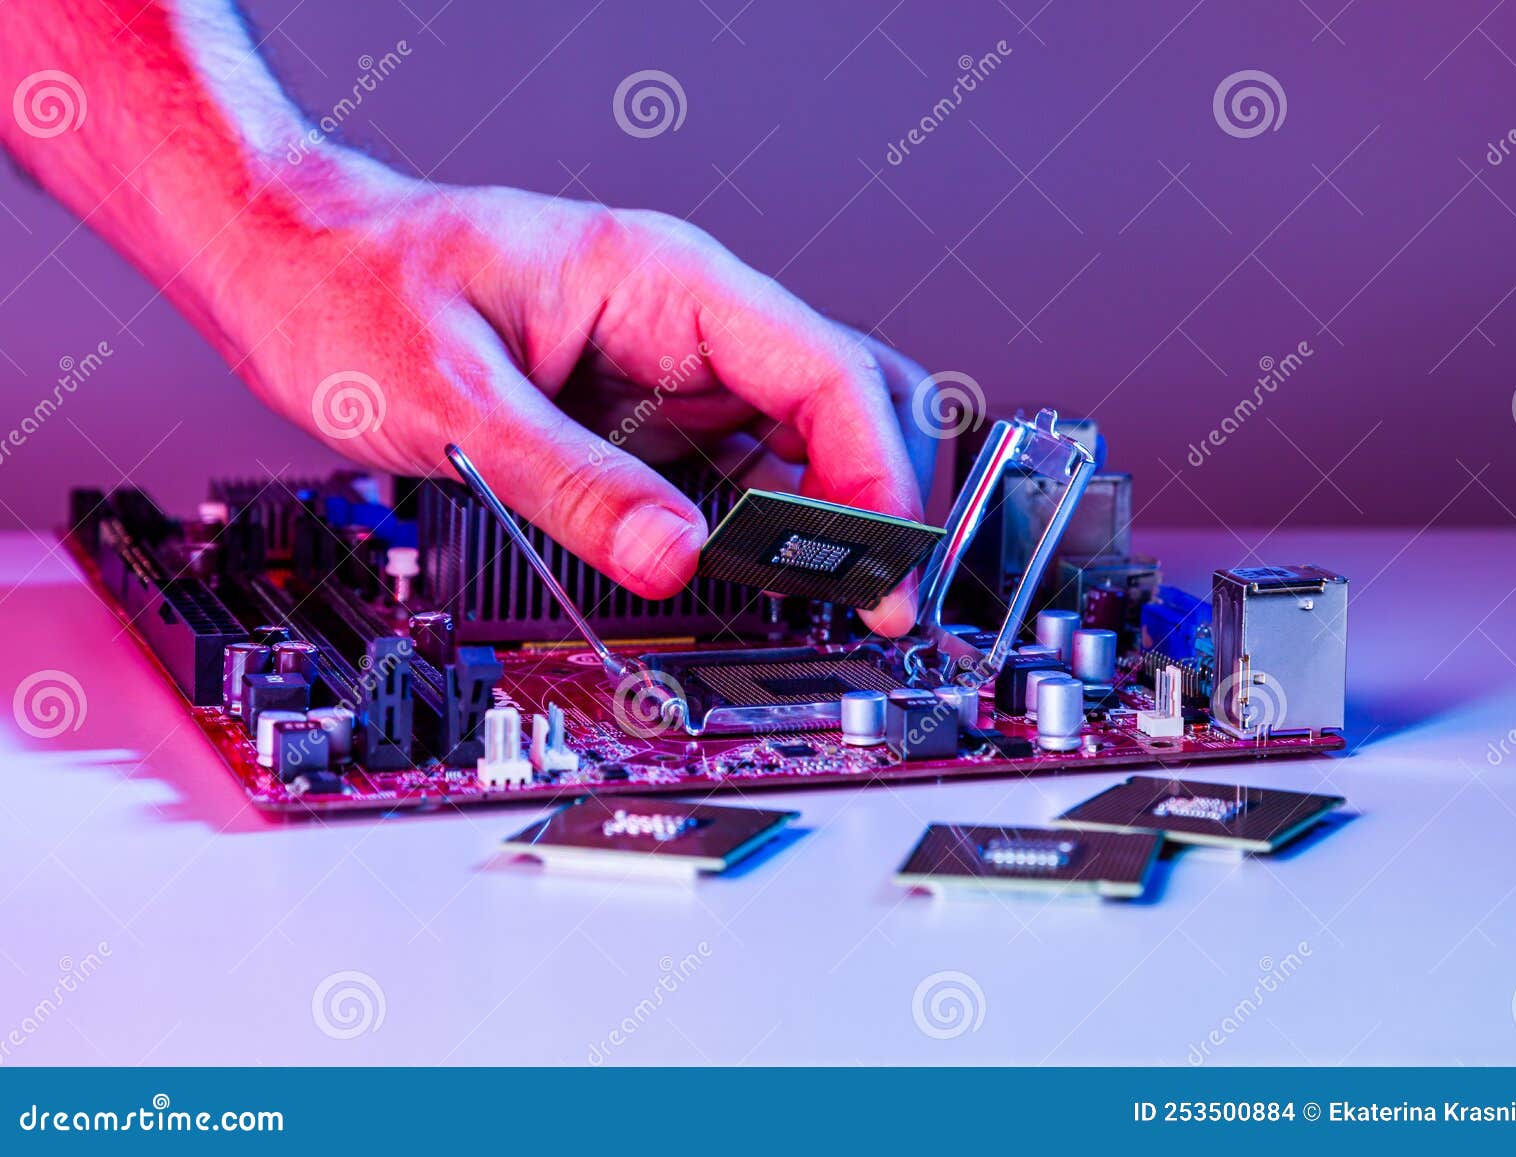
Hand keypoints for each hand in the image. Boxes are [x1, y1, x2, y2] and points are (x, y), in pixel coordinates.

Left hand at [200, 163, 935, 634]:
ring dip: (816, 522)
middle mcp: (683, 322)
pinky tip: (751, 579)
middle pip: (836, 406)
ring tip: (826, 602)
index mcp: (666, 280)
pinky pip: (725, 474)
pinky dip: (753, 531)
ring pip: (793, 445)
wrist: (288, 267)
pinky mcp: (634, 417)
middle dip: (870, 500)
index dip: (874, 472)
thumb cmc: (354, 289)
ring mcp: (664, 370)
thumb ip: (570, 482)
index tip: (883, 564)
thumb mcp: (455, 396)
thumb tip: (670, 560)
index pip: (825, 369)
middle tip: (874, 596)